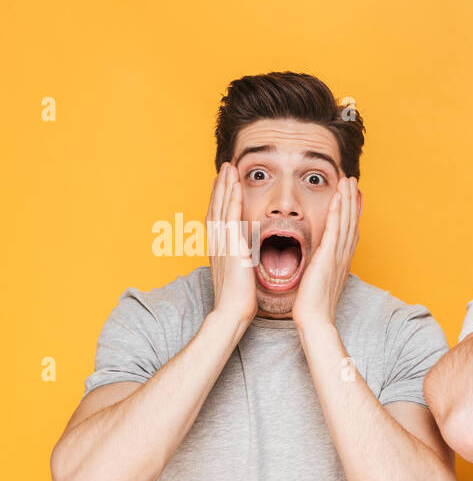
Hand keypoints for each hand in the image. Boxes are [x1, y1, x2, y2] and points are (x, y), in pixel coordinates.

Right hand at [206, 162, 256, 325]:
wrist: (233, 312)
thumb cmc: (239, 298)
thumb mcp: (239, 273)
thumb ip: (241, 258)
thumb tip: (247, 252)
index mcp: (219, 248)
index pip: (218, 217)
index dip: (219, 199)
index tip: (222, 183)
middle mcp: (217, 242)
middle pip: (216, 207)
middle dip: (220, 187)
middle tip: (224, 168)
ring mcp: (221, 243)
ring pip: (221, 207)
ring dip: (225, 186)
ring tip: (229, 168)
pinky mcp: (230, 246)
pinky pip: (229, 217)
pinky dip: (231, 199)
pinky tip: (234, 185)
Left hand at [293, 176, 360, 328]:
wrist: (314, 320)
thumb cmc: (312, 307)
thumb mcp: (317, 283)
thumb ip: (318, 269)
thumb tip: (315, 263)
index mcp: (340, 262)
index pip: (348, 232)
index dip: (351, 213)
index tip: (352, 198)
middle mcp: (343, 256)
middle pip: (351, 223)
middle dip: (352, 201)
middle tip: (353, 182)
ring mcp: (337, 256)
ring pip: (346, 222)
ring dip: (347, 200)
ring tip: (348, 182)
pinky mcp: (329, 257)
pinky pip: (335, 230)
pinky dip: (338, 212)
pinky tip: (338, 198)